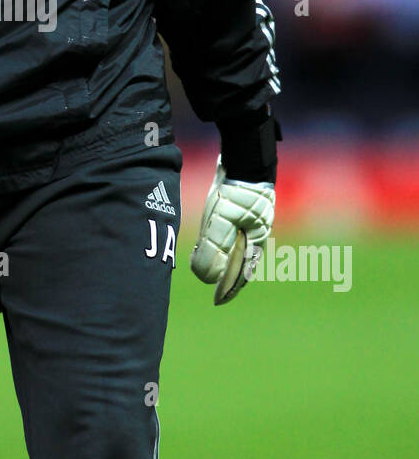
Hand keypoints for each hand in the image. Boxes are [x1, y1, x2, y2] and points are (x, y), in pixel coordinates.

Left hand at [189, 157, 274, 304]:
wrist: (244, 157)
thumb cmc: (236, 193)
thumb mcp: (222, 223)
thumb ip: (214, 250)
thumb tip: (206, 277)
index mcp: (256, 242)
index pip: (242, 273)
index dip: (229, 288)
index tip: (217, 300)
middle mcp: (254, 233)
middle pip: (238, 262)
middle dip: (224, 275)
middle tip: (210, 284)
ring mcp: (248, 220)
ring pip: (233, 247)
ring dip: (219, 257)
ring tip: (203, 264)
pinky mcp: (238, 207)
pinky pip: (228, 231)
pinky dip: (217, 240)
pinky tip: (207, 239)